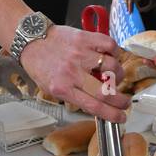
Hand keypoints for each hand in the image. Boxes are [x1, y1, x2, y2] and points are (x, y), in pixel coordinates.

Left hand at [0, 51, 34, 96]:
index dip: (31, 88)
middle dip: (29, 83)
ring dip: (24, 78)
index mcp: (18, 66)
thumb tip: (20, 96)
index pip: (30, 78)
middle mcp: (18, 61)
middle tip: (27, 90)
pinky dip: (19, 74)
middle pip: (29, 73)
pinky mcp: (11, 59)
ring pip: (25, 70)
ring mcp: (15, 59)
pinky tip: (14, 77)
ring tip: (19, 84)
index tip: (30, 95)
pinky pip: (20, 67)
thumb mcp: (2, 82)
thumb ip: (13, 89)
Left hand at [16, 25, 130, 122]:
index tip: (121, 117)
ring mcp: (80, 54)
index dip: (112, 115)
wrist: (31, 41)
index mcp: (63, 89)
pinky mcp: (84, 38)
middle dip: (121, 100)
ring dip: (118, 75)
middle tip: (125, 102)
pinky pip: (110, 45)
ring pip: (112, 67)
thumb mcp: (52, 89)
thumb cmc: (41, 65)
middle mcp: (73, 72)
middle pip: (106, 91)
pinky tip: (110, 56)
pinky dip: (115, 52)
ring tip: (114, 76)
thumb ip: (73, 97)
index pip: (94, 106)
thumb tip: (98, 105)